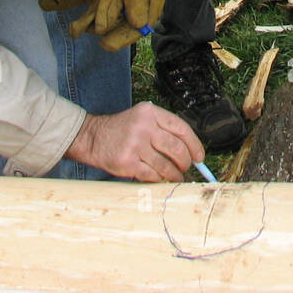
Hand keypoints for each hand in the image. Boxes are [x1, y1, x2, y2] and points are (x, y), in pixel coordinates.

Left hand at [36, 0, 163, 50]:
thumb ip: (135, 0)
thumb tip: (139, 25)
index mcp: (152, 4)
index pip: (141, 28)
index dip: (124, 38)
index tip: (107, 43)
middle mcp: (142, 9)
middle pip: (127, 29)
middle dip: (113, 36)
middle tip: (101, 43)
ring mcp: (128, 7)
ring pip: (117, 24)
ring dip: (104, 29)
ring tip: (88, 32)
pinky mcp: (116, 4)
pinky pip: (108, 16)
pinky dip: (98, 20)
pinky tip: (87, 24)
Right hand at [67, 102, 203, 181]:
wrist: (93, 137)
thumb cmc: (122, 130)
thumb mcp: (142, 119)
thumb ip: (163, 130)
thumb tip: (190, 152)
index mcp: (151, 112)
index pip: (181, 128)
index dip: (194, 145)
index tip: (199, 157)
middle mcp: (144, 126)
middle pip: (176, 148)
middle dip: (185, 162)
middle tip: (186, 168)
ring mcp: (135, 144)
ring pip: (166, 165)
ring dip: (174, 175)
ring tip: (175, 177)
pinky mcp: (127, 162)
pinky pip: (152, 175)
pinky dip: (159, 180)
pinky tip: (160, 179)